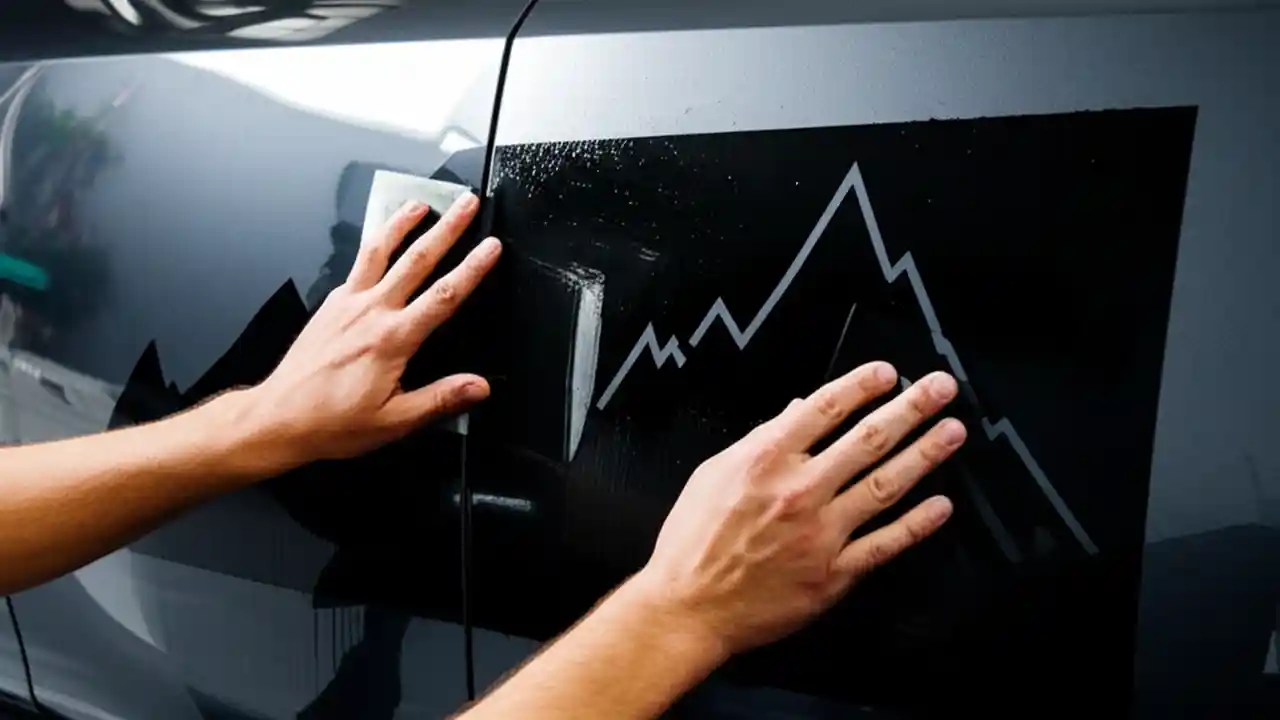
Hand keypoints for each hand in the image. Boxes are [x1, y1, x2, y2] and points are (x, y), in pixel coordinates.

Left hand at [242, 193, 500, 465]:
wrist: (279, 418)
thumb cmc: (333, 422)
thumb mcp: (394, 421)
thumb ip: (440, 399)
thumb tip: (479, 386)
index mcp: (392, 339)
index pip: (443, 296)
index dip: (472, 268)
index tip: (490, 246)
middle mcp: (371, 312)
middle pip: (416, 259)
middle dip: (447, 228)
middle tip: (466, 203)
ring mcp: (347, 303)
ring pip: (380, 251)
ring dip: (402, 223)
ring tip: (420, 203)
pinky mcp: (330, 305)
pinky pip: (356, 265)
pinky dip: (372, 246)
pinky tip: (380, 243)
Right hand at [630, 363, 965, 655]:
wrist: (687, 607)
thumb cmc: (692, 540)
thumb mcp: (713, 473)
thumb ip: (759, 439)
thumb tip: (797, 411)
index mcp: (764, 460)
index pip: (824, 409)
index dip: (860, 386)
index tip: (888, 372)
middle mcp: (798, 491)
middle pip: (866, 440)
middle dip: (910, 409)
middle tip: (941, 388)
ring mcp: (819, 533)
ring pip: (885, 486)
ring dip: (923, 455)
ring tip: (952, 433)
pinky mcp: (832, 573)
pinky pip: (884, 544)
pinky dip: (916, 524)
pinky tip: (941, 505)